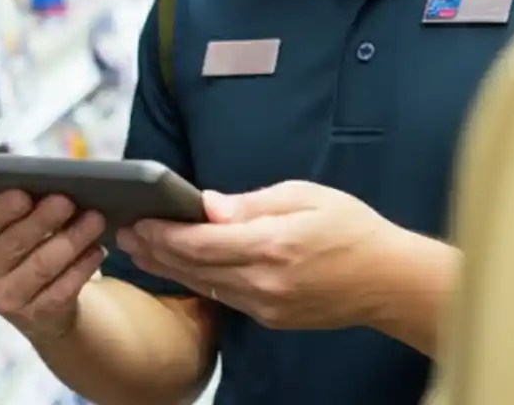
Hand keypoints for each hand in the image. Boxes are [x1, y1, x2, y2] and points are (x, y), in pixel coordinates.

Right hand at [0, 191, 105, 340]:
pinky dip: (83, 267)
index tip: (25, 194)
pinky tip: (97, 250)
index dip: (3, 209)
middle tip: (68, 201)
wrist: (39, 307)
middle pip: (16, 243)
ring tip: (95, 220)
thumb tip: (50, 185)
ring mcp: (6, 299)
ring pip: (43, 265)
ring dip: (72, 240)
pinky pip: (63, 289)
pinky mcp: (36, 316)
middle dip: (44, 219)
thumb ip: (22, 207)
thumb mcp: (12, 229)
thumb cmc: (25, 250)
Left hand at [117, 181, 404, 330]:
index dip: (162, 232)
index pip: (199, 242)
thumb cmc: (351, 229)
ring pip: (202, 285)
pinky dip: (196, 279)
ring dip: (166, 267)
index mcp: (271, 245)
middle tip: (122, 232)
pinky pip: (223, 296)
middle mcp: (263, 282)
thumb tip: (205, 205)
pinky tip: (178, 266)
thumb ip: (249, 204)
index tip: (137, 218)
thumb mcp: (304, 196)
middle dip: (153, 249)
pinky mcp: (269, 317)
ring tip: (137, 249)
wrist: (390, 281)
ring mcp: (265, 305)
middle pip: (192, 267)